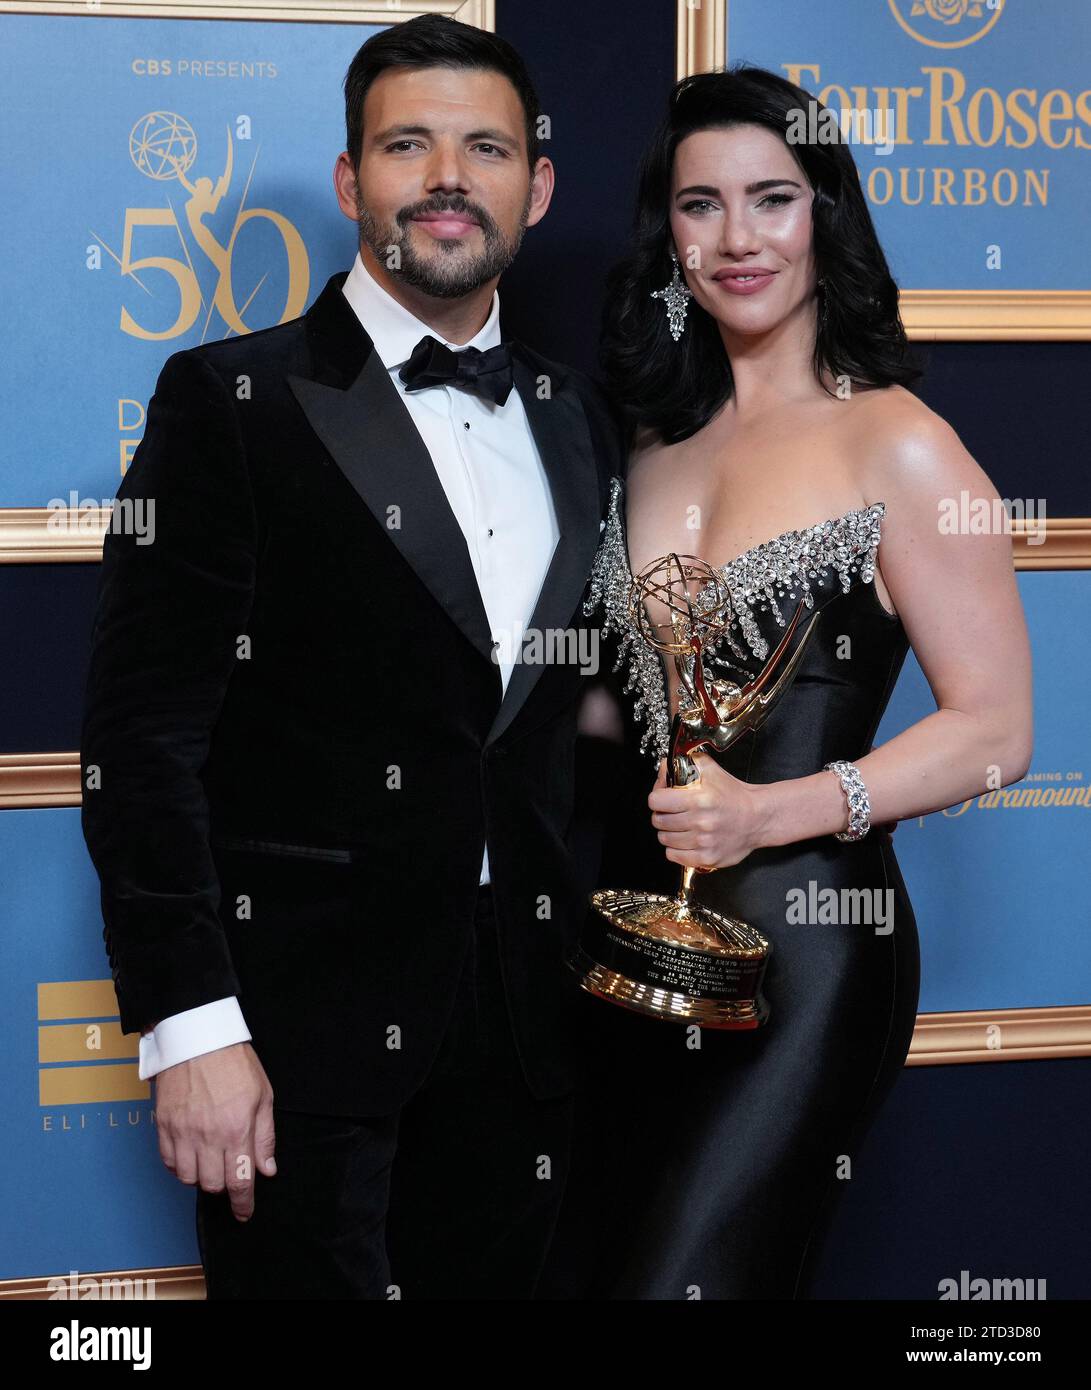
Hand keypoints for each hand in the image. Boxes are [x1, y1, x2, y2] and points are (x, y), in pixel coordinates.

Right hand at [153, 1042, 274, 1221]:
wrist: (198, 1036)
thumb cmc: (235, 1062)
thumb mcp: (263, 1095)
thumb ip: (265, 1136)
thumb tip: (267, 1169)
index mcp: (237, 1128)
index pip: (240, 1180)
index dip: (243, 1203)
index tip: (245, 1212)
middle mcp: (208, 1135)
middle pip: (212, 1184)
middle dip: (224, 1187)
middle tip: (229, 1175)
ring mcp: (182, 1131)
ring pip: (188, 1178)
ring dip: (201, 1177)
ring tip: (210, 1162)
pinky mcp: (163, 1125)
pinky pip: (168, 1162)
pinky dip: (180, 1166)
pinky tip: (190, 1155)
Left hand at [648, 751, 767, 870]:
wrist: (758, 818)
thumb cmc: (734, 795)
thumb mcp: (711, 770)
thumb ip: (686, 763)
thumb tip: (664, 767)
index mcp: (699, 799)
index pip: (656, 801)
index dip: (657, 797)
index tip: (663, 798)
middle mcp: (700, 822)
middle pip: (658, 821)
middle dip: (662, 814)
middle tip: (672, 812)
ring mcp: (703, 842)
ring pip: (664, 839)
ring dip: (669, 832)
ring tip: (681, 826)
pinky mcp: (707, 858)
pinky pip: (674, 856)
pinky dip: (675, 849)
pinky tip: (685, 840)